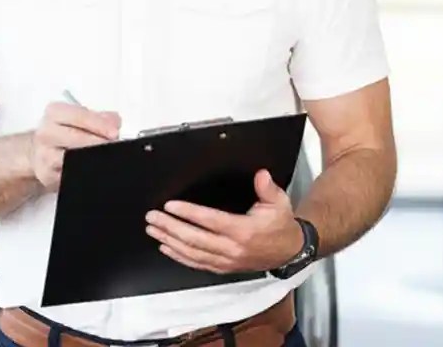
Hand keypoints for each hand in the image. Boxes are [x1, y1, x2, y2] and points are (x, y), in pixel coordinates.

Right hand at [30, 100, 120, 191]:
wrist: (39, 151)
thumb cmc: (62, 132)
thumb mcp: (78, 117)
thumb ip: (99, 117)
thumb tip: (114, 122)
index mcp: (54, 113)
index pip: (79, 116)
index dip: (99, 124)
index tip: (114, 132)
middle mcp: (46, 132)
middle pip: (76, 138)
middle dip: (99, 143)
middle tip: (115, 145)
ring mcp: (45, 155)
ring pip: (72, 159)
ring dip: (93, 158)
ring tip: (105, 157)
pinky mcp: (47, 175)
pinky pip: (70, 175)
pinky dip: (85, 172)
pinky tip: (93, 168)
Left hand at [145, 169, 302, 273]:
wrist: (289, 251)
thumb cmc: (281, 225)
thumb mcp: (279, 203)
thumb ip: (267, 188)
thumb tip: (260, 174)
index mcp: (244, 230)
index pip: (210, 221)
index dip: (189, 213)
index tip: (170, 206)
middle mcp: (232, 248)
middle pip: (195, 239)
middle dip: (170, 227)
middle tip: (152, 217)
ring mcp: (227, 261)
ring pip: (192, 253)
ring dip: (170, 241)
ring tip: (153, 229)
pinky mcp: (224, 268)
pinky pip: (197, 264)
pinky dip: (179, 256)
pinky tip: (166, 247)